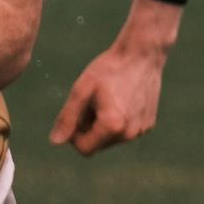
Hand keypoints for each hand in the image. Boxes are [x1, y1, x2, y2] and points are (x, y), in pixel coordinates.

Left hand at [49, 44, 165, 155]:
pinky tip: (121, 100)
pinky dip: (118, 121)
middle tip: (91, 102)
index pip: (84, 149)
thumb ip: (67, 118)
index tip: (76, 113)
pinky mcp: (148, 125)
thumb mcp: (81, 90)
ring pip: (111, 139)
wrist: (141, 55)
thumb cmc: (109, 69)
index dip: (74, 134)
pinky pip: (125, 131)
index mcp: (112, 126)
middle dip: (89, 129)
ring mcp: (141, 130)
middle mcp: (129, 134)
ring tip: (106, 99)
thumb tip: (55, 142)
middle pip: (98, 145)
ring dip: (103, 125)